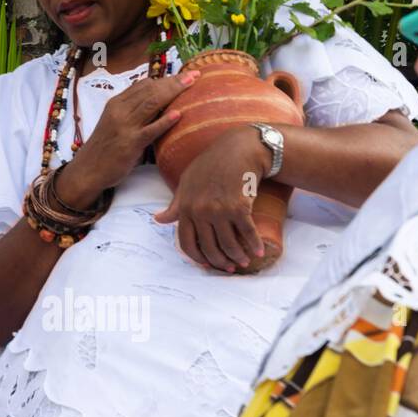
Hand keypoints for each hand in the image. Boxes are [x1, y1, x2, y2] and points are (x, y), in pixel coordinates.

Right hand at [59, 71, 200, 206]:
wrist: (88, 169)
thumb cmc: (105, 147)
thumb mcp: (114, 122)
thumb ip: (131, 110)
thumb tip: (154, 99)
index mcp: (116, 103)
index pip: (143, 85)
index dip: (164, 78)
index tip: (183, 75)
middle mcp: (119, 111)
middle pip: (149, 90)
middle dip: (173, 81)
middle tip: (194, 75)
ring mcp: (124, 126)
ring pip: (150, 104)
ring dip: (173, 92)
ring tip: (192, 84)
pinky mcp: (130, 144)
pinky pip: (150, 130)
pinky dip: (164, 121)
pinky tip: (178, 114)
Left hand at [154, 127, 267, 272]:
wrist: (238, 149)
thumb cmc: (211, 165)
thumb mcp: (186, 182)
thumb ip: (175, 204)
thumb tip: (158, 220)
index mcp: (185, 207)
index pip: (186, 242)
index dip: (197, 257)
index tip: (207, 263)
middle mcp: (200, 211)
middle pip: (209, 247)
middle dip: (220, 261)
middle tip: (229, 266)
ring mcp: (219, 210)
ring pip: (229, 244)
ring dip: (238, 256)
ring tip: (244, 261)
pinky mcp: (239, 207)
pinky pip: (247, 233)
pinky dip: (254, 244)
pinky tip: (259, 251)